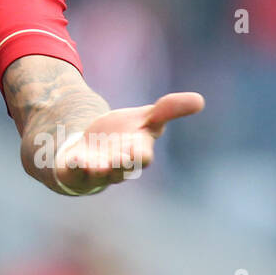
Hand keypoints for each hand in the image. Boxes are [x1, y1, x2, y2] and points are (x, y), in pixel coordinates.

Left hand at [54, 91, 204, 193]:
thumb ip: (168, 110)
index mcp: (136, 153)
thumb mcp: (144, 119)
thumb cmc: (122, 136)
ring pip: (99, 174)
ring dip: (97, 169)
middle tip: (118, 157)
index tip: (138, 148)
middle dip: (120, 164)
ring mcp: (96, 171)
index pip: (141, 157)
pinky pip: (75, 173)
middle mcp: (117, 166)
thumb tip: (201, 100)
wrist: (90, 148)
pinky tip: (74, 158)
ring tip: (95, 163)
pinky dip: (75, 168)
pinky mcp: (74, 171)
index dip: (139, 154)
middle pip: (121, 169)